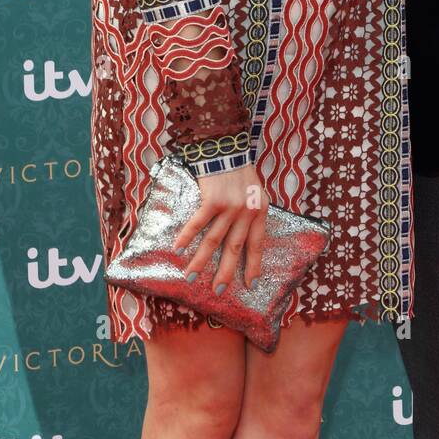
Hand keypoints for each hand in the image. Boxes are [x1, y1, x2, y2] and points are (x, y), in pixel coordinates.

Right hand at [173, 163, 268, 291]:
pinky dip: (187, 237)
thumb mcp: (256, 192)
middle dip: (226, 272)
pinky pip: (198, 224)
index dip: (253, 265)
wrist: (227, 148)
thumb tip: (246, 236)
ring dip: (201, 261)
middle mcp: (247, 211)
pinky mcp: (212, 200)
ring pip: (214, 241)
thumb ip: (252, 212)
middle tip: (219, 291)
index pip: (257, 244)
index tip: (251, 285)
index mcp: (260, 210)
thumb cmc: (240, 171)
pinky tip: (178, 250)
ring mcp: (230, 206)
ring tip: (191, 277)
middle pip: (235, 248)